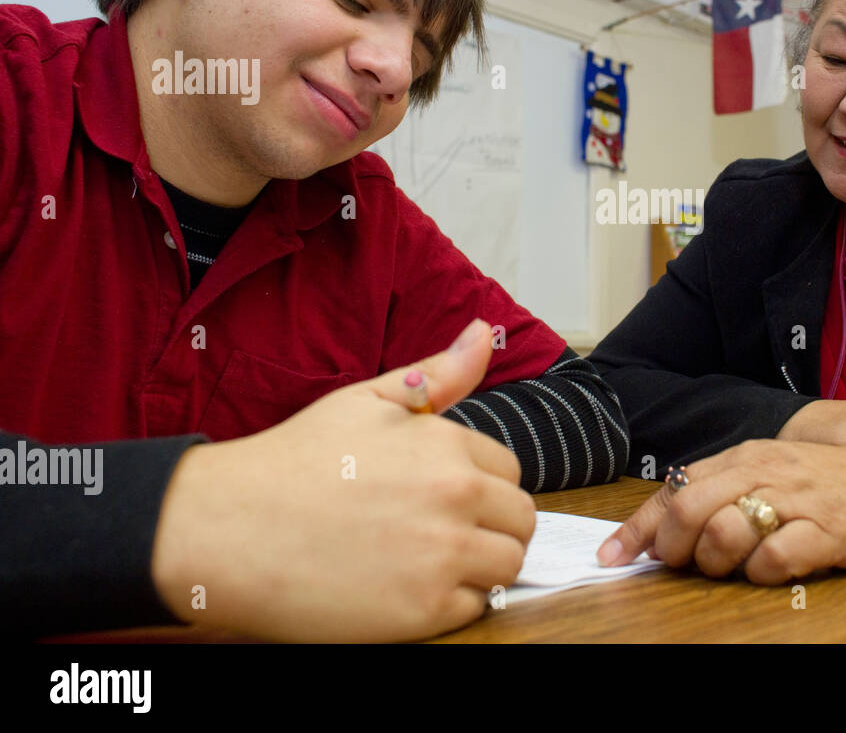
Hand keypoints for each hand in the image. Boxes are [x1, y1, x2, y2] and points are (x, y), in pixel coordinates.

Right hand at [151, 319, 535, 641]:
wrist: (225, 530)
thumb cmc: (293, 463)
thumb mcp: (366, 402)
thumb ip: (437, 375)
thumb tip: (481, 332)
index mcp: (447, 446)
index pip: (509, 472)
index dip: (478, 485)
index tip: (439, 496)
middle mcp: (455, 498)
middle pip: (520, 521)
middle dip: (491, 525)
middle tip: (438, 532)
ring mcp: (442, 557)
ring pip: (507, 565)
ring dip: (480, 565)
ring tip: (424, 559)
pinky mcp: (424, 612)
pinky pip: (475, 609)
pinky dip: (450, 603)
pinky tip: (404, 586)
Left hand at [596, 439, 845, 582]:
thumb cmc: (825, 482)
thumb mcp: (768, 472)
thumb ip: (719, 491)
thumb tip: (662, 530)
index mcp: (745, 456)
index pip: (675, 487)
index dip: (637, 527)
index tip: (612, 556)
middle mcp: (765, 472)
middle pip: (690, 508)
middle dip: (672, 545)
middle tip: (681, 564)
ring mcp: (795, 502)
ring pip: (725, 532)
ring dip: (716, 561)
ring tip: (731, 566)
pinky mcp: (825, 532)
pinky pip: (774, 558)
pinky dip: (761, 572)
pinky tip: (770, 568)